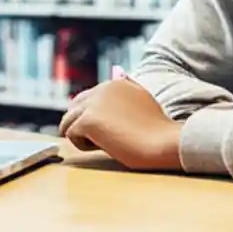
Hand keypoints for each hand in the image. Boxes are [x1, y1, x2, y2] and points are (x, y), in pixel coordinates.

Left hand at [58, 79, 183, 170]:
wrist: (163, 142)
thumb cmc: (157, 131)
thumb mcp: (142, 103)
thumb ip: (124, 98)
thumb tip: (110, 99)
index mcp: (116, 83)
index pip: (88, 98)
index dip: (93, 117)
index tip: (108, 130)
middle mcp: (102, 88)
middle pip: (74, 107)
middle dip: (81, 124)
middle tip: (99, 139)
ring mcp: (94, 103)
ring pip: (68, 120)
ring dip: (81, 135)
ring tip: (103, 144)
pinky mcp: (88, 120)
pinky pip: (70, 134)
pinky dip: (82, 145)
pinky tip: (103, 147)